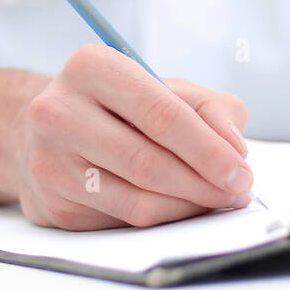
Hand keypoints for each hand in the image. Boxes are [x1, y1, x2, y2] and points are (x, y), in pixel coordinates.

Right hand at [15, 45, 252, 228]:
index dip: (208, 149)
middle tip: (237, 193)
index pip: (161, 115)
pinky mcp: (50, 204)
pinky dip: (159, 219)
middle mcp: (58, 110)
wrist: (55, 128)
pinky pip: (119, 222)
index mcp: (92, 67)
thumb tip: (234, 150)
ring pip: (135, 201)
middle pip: (147, 162)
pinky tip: (176, 207)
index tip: (240, 172)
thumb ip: (212, 109)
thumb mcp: (170, 89)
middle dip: (203, 184)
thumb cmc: (122, 106)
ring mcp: (48, 160)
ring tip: (213, 201)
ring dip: (185, 207)